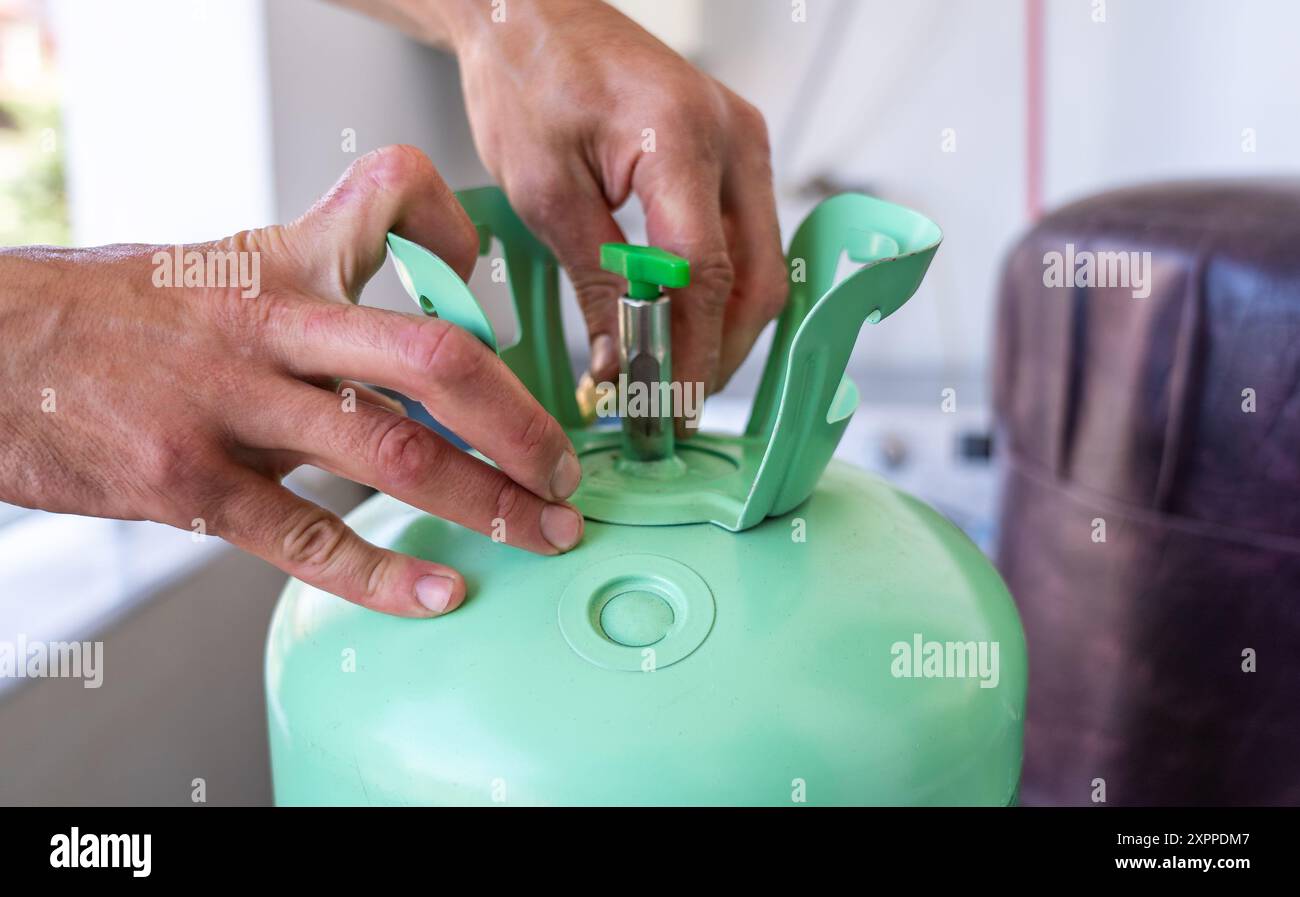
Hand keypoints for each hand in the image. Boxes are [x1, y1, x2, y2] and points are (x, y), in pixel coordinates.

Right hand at [0, 145, 583, 617]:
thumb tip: (408, 353)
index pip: (389, 199)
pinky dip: (385, 573)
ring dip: (487, 500)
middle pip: (431, 357)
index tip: (488, 284)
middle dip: (520, 420)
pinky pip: (310, 537)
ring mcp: (233, 405)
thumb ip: (313, 299)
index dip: (455, 233)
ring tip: (543, 532)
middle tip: (567, 468)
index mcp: (279, 260)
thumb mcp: (218, 269)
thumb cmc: (115, 318)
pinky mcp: (193, 483)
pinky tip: (442, 592)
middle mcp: (268, 324)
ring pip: (391, 453)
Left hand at [447, 0, 787, 411]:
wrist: (536, 15)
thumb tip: (620, 363)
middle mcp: (734, 137)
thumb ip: (594, 278)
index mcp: (680, 136)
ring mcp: (745, 143)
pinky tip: (684, 326)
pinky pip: (748, 240)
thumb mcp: (544, 190)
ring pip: (763, 267)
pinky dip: (721, 293)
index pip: (706, 271)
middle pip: (758, 278)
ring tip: (676, 378)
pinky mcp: (736, 154)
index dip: (690, 349)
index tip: (664, 404)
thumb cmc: (529, 81)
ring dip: (725, 330)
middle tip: (675, 408)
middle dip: (720, 354)